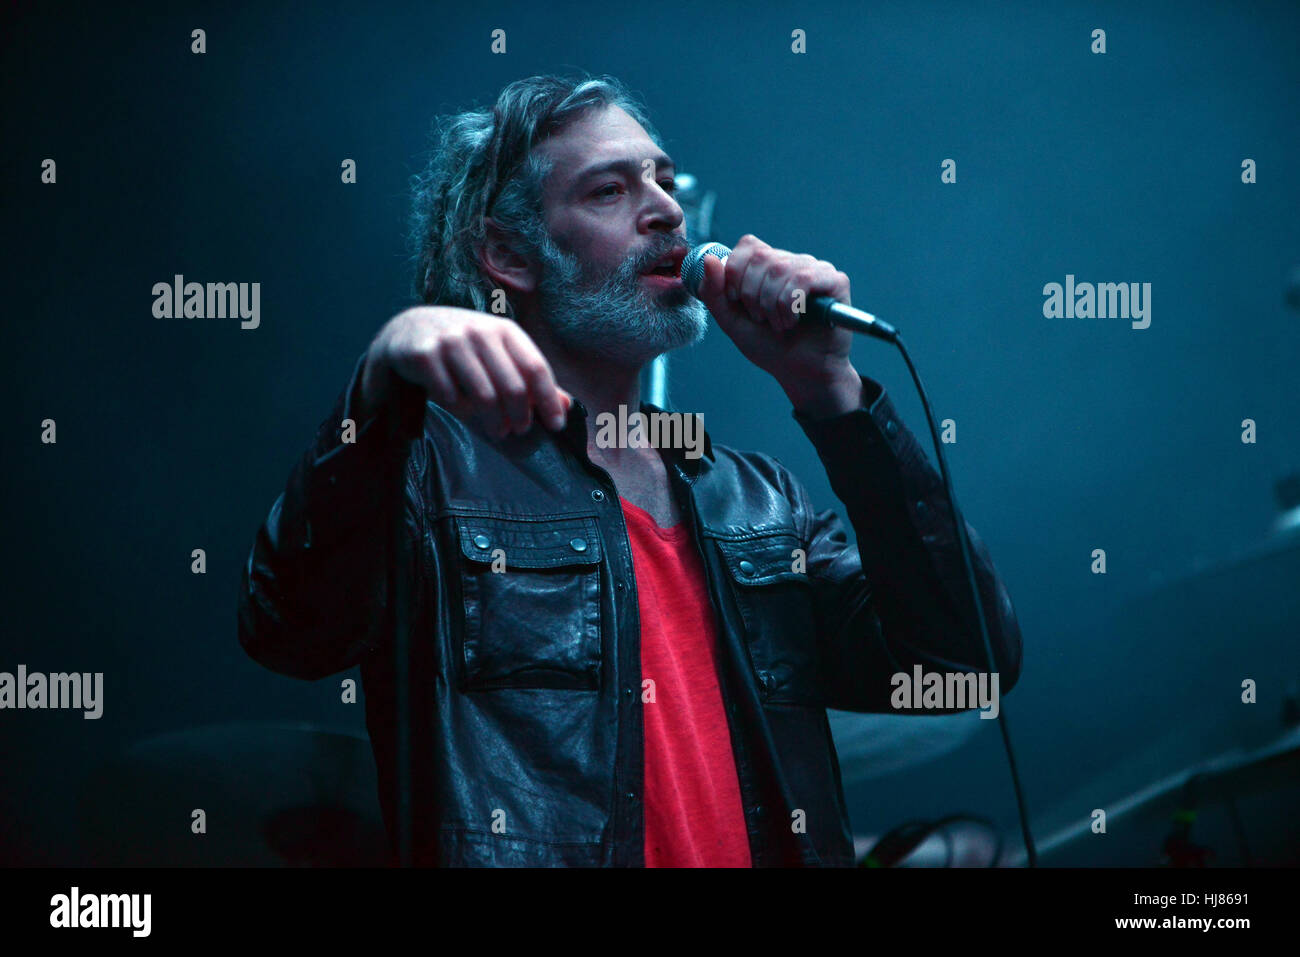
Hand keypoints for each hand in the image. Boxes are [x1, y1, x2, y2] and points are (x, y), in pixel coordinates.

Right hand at [360, 306, 571, 436]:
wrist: (407, 331)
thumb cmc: (463, 348)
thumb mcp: (498, 354)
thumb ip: (529, 378)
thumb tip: (566, 406)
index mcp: (504, 329)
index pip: (536, 368)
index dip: (548, 400)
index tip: (556, 425)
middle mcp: (479, 331)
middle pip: (512, 387)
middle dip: (520, 416)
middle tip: (519, 430)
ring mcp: (450, 341)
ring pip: (483, 396)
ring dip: (493, 421)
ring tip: (497, 430)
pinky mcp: (424, 354)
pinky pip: (450, 397)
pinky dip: (459, 409)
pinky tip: (461, 408)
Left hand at [694, 235, 859, 409]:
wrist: (799, 373)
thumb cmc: (769, 347)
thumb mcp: (731, 321)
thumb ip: (714, 292)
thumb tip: (709, 259)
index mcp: (769, 266)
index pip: (748, 245)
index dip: (736, 271)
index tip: (736, 300)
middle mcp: (793, 262)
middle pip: (761, 257)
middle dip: (751, 294)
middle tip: (761, 319)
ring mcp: (816, 270)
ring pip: (781, 268)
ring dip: (771, 304)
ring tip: (779, 325)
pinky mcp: (836, 282)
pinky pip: (804, 278)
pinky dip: (790, 304)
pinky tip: (793, 321)